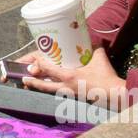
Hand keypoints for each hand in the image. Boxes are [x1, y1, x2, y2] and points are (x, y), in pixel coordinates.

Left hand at [10, 47, 126, 110]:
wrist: (114, 95)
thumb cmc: (106, 76)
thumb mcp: (99, 58)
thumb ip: (93, 48)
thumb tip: (92, 39)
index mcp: (70, 77)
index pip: (50, 70)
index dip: (40, 64)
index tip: (34, 61)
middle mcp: (66, 88)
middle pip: (44, 86)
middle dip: (33, 82)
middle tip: (23, 78)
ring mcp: (70, 95)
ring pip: (51, 92)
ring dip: (41, 88)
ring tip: (31, 85)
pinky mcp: (75, 99)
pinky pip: (60, 95)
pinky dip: (52, 92)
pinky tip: (49, 89)